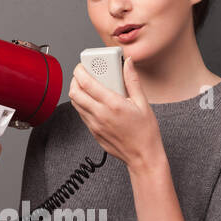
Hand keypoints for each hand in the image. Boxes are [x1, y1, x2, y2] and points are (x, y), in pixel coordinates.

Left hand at [68, 57, 163, 173]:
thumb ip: (132, 81)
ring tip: (88, 86)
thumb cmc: (145, 132)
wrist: (143, 157)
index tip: (83, 65)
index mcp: (112, 105)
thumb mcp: (143, 103)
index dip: (80, 71)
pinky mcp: (93, 132)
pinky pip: (81, 114)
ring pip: (75, 103)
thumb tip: (129, 64)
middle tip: (83, 74)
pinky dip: (82, 104)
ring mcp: (94, 124)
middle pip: (75, 92)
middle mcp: (100, 114)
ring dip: (77, 92)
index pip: (86, 83)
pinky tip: (93, 101)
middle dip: (75, 80)